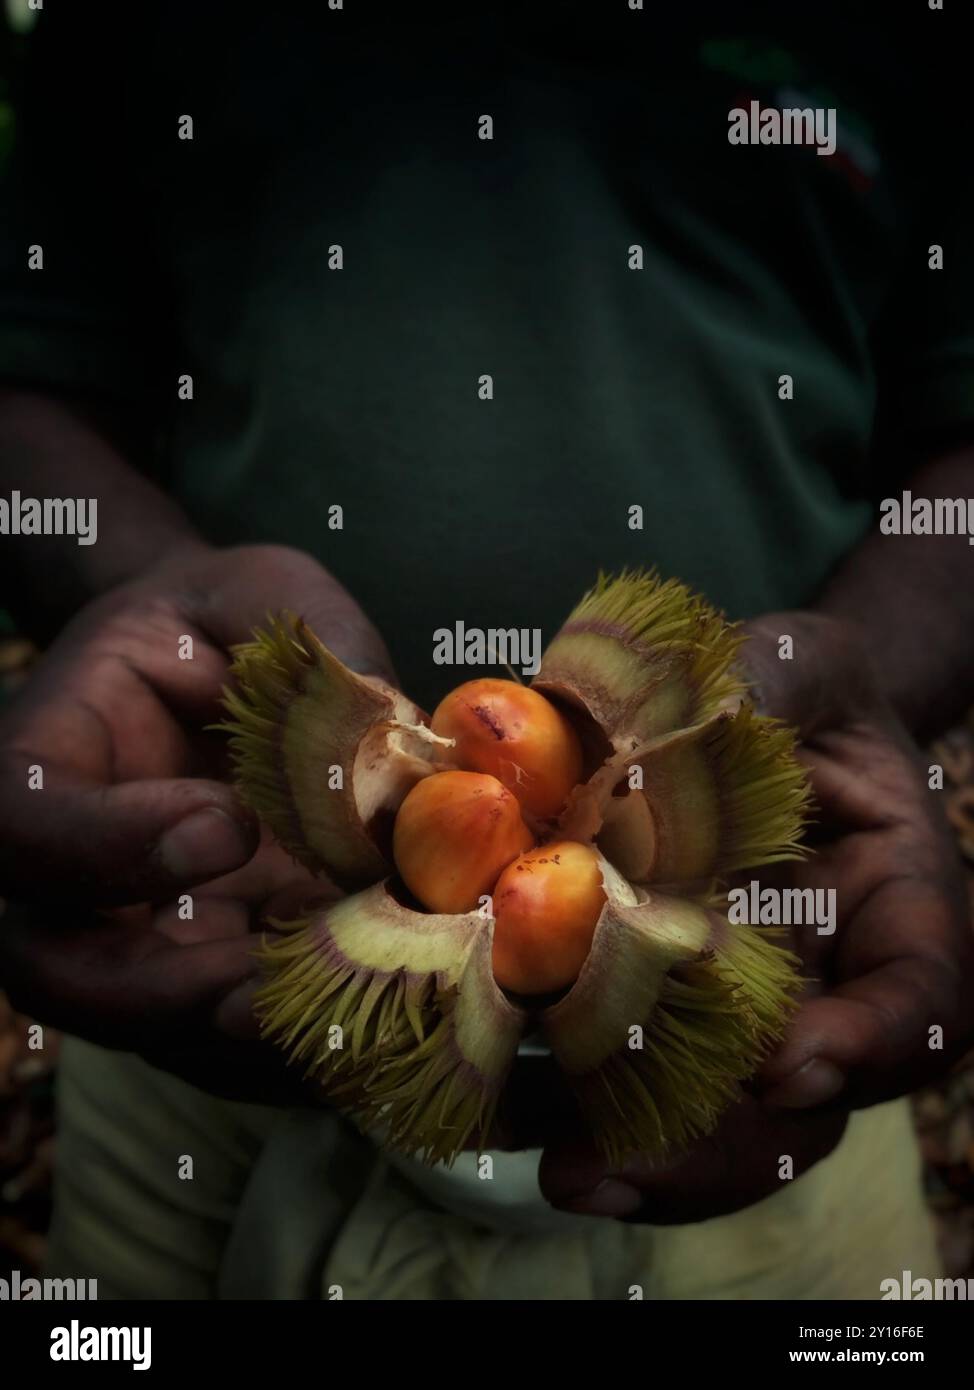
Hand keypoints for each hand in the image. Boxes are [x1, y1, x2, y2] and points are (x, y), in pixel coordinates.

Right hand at [0, 542, 392, 1099]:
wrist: (216, 672)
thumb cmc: (222, 622)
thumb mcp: (263, 594)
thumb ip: (314, 647)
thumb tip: (397, 745)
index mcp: (49, 759)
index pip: (22, 825)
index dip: (105, 846)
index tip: (225, 827)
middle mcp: (71, 872)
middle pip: (56, 970)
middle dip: (157, 994)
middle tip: (266, 986)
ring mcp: (135, 937)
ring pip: (150, 1030)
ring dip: (246, 1047)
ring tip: (351, 1032)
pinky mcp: (207, 975)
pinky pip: (228, 1046)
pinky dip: (299, 1062)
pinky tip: (387, 1047)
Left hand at [538, 612, 973, 1220]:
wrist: (751, 719)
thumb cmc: (795, 689)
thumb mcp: (801, 664)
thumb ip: (775, 684)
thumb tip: (691, 718)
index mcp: (900, 897)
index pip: (925, 993)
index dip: (873, 1044)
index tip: (789, 1068)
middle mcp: (836, 978)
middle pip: (815, 1098)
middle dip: (727, 1147)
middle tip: (627, 1164)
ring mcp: (755, 1009)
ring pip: (730, 1123)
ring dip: (650, 1160)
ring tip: (564, 1171)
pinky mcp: (670, 1011)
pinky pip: (645, 1084)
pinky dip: (586, 1112)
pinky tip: (511, 1122)